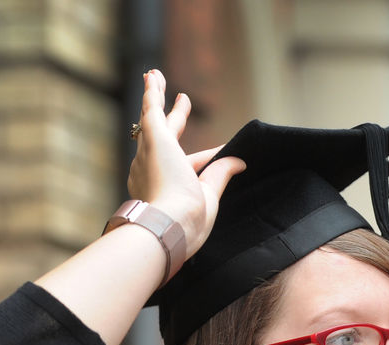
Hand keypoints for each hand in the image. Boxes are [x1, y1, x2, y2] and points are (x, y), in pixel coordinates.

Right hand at [127, 69, 244, 256]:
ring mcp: (149, 152)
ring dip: (154, 96)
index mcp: (163, 187)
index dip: (210, 159)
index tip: (230, 158)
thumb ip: (220, 176)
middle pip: (163, 136)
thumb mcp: (209, 196)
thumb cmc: (189, 221)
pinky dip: (151, 93)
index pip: (189, 165)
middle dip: (170, 118)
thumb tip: (239, 162)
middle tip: (180, 100)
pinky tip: (152, 76)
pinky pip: (151, 110)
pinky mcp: (154, 138)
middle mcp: (149, 168)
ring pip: (152, 119)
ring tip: (155, 77)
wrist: (171, 224)